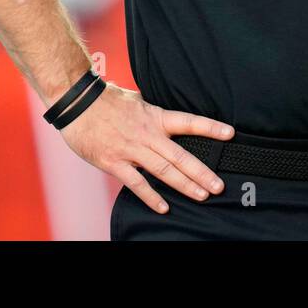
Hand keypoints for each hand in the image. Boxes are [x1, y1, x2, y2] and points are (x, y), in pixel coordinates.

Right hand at [58, 82, 234, 213]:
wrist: (77, 103)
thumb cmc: (107, 100)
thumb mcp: (137, 99)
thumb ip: (154, 113)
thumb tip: (167, 116)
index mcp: (155, 117)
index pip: (189, 122)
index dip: (210, 128)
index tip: (230, 134)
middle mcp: (148, 135)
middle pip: (181, 155)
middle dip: (202, 172)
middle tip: (219, 185)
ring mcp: (131, 150)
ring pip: (163, 171)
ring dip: (184, 185)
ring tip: (202, 196)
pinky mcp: (114, 162)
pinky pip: (136, 183)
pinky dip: (151, 197)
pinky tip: (164, 207)